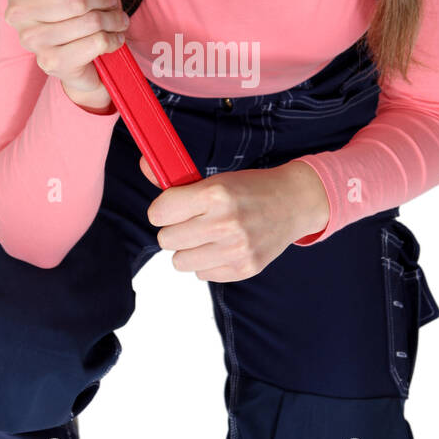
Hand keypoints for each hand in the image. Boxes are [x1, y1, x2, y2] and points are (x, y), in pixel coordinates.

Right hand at [3, 0, 127, 110]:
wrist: (82, 48)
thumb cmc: (80, 3)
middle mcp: (16, 13)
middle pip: (76, 0)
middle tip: (109, 2)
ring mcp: (31, 41)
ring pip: (90, 21)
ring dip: (111, 19)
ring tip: (114, 19)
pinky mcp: (50, 62)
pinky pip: (96, 43)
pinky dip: (113, 38)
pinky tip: (112, 37)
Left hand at [140, 157, 329, 281]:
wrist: (294, 203)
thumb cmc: (250, 189)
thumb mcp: (215, 179)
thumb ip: (176, 178)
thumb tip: (145, 164)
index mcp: (215, 194)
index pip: (158, 213)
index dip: (162, 210)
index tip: (172, 207)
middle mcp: (225, 223)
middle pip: (166, 240)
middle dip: (174, 230)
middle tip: (191, 221)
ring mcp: (236, 250)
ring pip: (180, 262)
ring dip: (188, 250)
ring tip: (206, 236)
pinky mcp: (244, 269)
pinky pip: (202, 274)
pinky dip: (207, 263)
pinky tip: (223, 247)